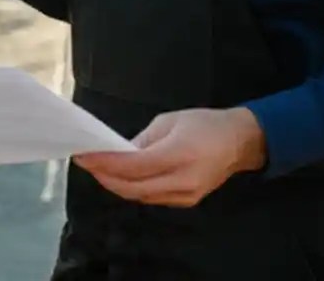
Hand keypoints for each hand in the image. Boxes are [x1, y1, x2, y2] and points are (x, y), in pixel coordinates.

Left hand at [73, 107, 266, 207]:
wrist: (241, 142)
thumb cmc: (204, 124)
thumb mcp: (169, 121)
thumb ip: (142, 140)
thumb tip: (118, 153)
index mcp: (178, 154)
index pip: (132, 166)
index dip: (104, 164)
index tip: (83, 156)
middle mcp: (182, 180)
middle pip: (132, 187)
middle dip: (104, 177)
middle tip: (86, 163)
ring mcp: (185, 195)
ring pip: (140, 196)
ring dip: (116, 185)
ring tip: (99, 169)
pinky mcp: (187, 202)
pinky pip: (152, 198)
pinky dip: (133, 189)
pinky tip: (121, 177)